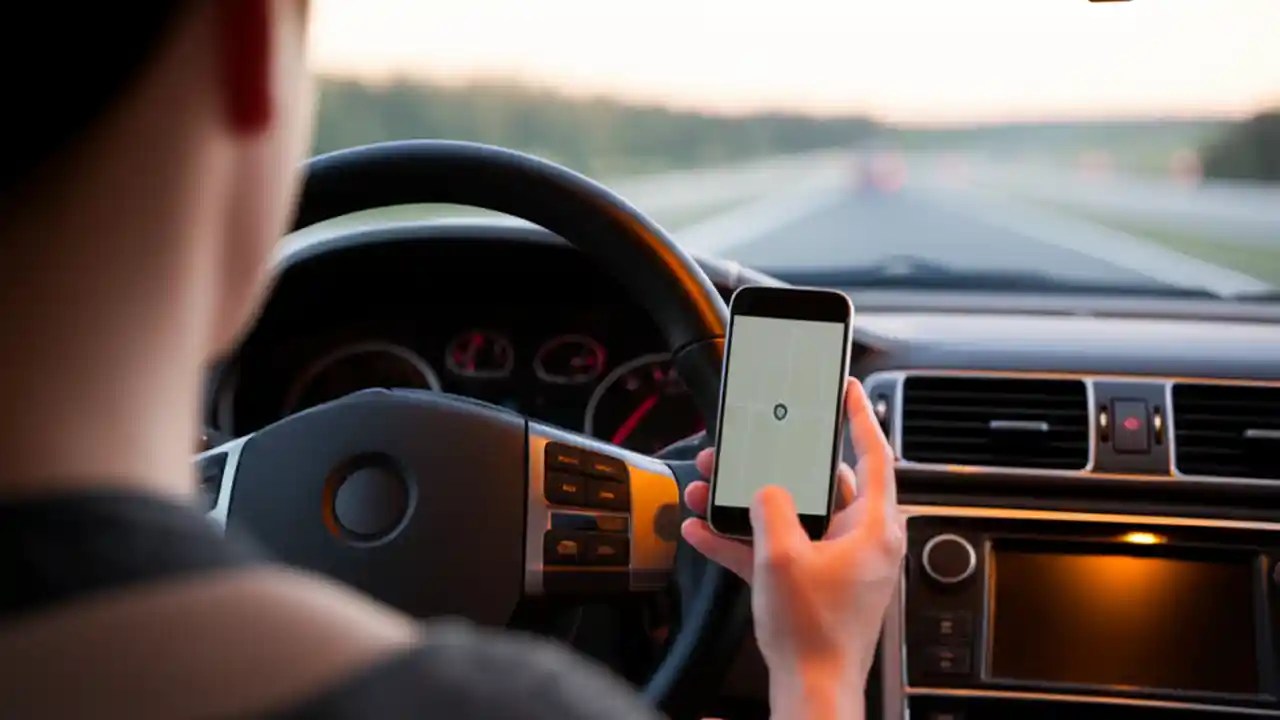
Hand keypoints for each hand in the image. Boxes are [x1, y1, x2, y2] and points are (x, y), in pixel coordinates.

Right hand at [681, 379, 903, 718]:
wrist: (811, 690)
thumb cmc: (815, 633)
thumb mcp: (782, 557)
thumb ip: (771, 509)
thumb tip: (765, 491)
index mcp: (872, 527)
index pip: (874, 454)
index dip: (860, 417)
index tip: (849, 390)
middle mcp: (859, 541)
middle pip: (820, 484)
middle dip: (775, 465)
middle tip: (749, 446)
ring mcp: (835, 563)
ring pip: (790, 516)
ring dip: (747, 503)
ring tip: (711, 488)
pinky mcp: (810, 584)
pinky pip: (774, 549)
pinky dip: (742, 539)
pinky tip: (703, 531)